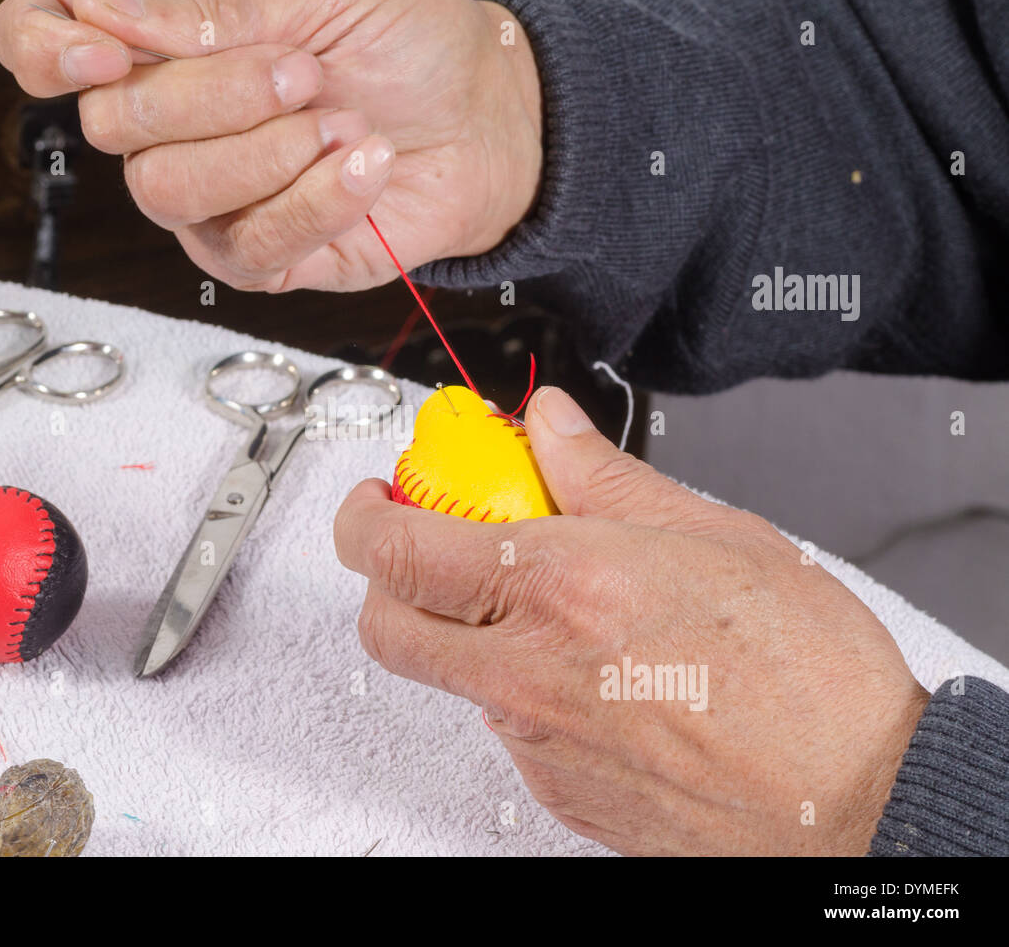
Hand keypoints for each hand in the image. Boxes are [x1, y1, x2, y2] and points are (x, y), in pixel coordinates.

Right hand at [0, 0, 541, 290]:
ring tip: (341, 122)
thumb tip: (98, 2)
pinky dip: (315, 200)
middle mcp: (168, 120)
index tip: (103, 51)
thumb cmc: (404, 39)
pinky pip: (246, 243)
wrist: (480, 118)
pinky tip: (363, 166)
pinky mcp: (255, 255)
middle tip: (303, 71)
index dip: (46, 48)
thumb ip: (215, 6)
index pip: (39, 43)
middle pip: (114, 123)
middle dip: (215, 95)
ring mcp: (206, 195)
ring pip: (166, 190)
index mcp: (163, 40)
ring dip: (266, 152)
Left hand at [333, 386, 930, 854]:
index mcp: (562, 587)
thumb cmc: (806, 675)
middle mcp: (530, 672)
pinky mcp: (556, 792)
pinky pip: (506, 725)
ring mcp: (537, 742)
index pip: (397, 550)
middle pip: (387, 623)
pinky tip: (598, 668)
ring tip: (560, 605)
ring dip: (472, 629)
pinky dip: (524, 685)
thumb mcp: (711, 533)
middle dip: (388, 576)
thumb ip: (603, 474)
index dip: (365, 515)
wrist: (858, 797)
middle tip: (437, 544)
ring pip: (452, 674)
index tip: (380, 497)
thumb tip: (549, 426)